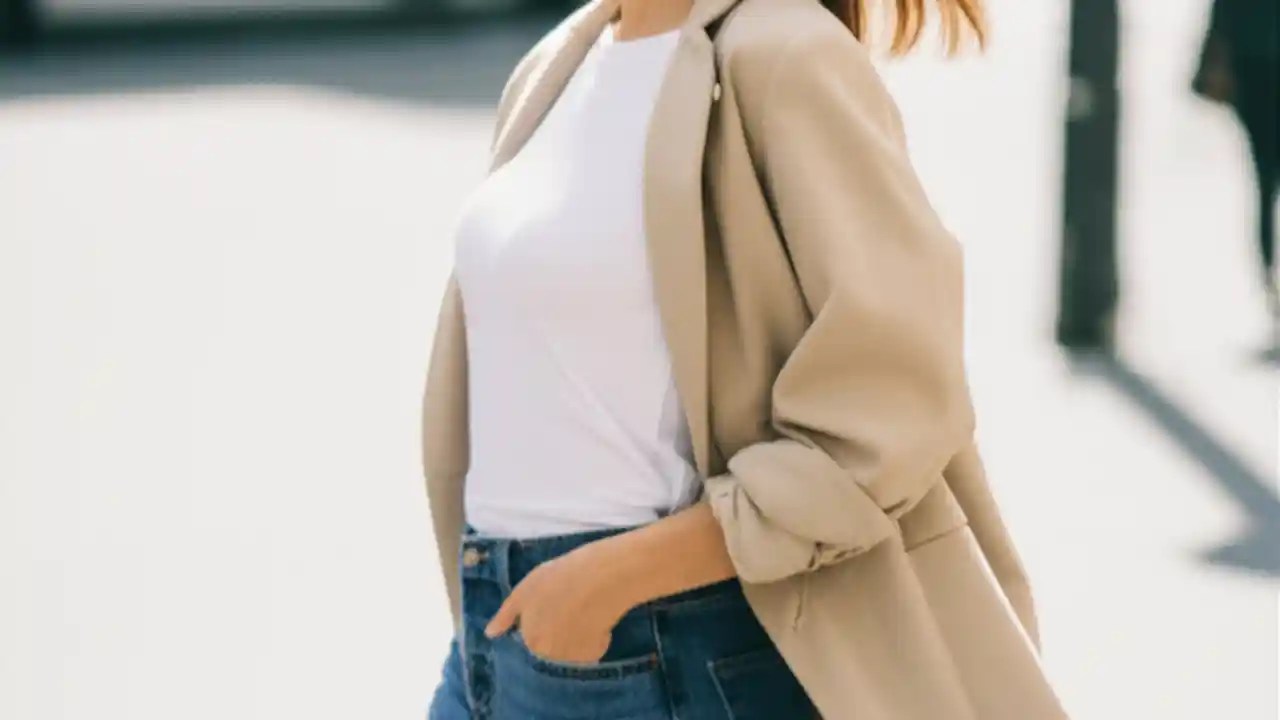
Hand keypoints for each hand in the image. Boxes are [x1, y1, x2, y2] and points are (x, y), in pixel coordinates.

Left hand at [484, 541, 634, 664]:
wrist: (601, 578)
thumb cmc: (560, 577)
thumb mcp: (525, 589)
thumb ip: (506, 614)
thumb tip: (490, 634)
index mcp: (529, 638)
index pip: (530, 637)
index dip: (541, 620)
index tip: (552, 605)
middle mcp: (547, 654)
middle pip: (549, 647)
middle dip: (556, 632)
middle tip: (569, 608)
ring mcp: (571, 658)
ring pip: (569, 651)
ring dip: (574, 638)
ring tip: (584, 612)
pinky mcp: (594, 656)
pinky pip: (590, 651)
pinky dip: (594, 640)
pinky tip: (598, 620)